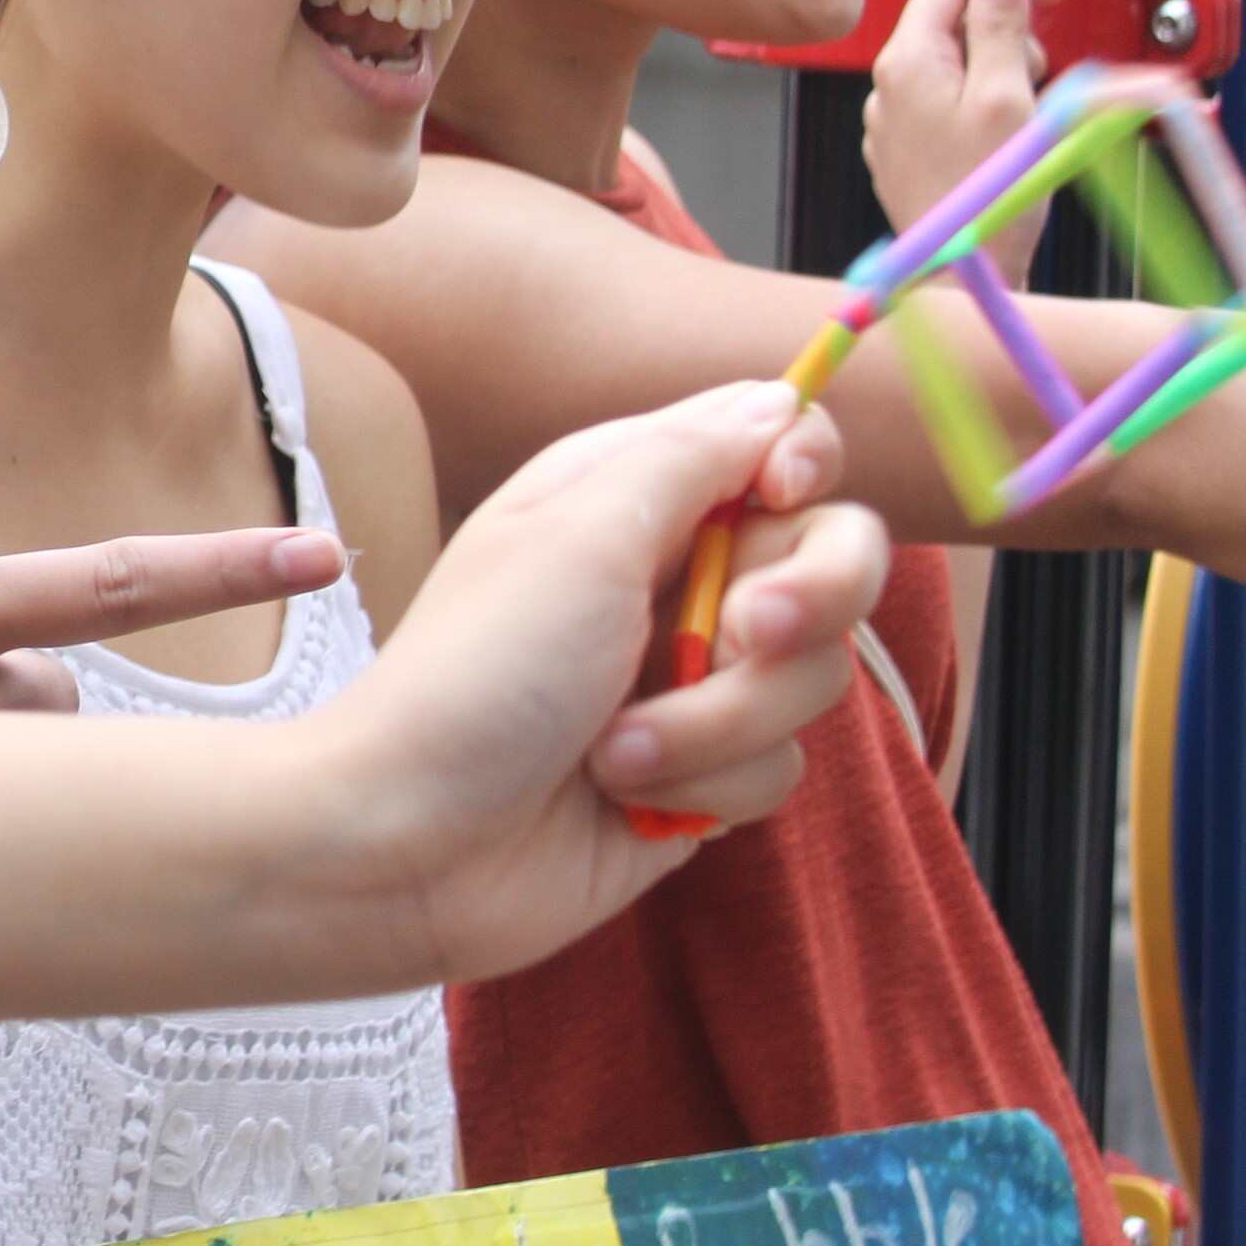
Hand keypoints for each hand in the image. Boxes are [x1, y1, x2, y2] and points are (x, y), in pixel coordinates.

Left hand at [319, 384, 883, 983]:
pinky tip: (622, 796)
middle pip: (834, 558)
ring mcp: (691, 678)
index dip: (804, 465)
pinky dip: (706, 782)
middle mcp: (672, 577)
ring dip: (721, 719)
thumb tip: (780, 401)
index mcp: (631, 495)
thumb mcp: (578, 535)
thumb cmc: (475, 675)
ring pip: (814, 675)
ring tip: (615, 750)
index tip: (779, 496)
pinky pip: (781, 766)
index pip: (780, 444)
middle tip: (741, 633)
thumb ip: (690, 457)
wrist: (410, 843)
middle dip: (802, 605)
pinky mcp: (702, 772)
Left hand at [865, 0, 1061, 228]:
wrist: (961, 275)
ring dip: (1003, 72)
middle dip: (1009, 32)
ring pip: (959, 62)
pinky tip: (1001, 142)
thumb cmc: (986, 195)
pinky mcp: (909, 146)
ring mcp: (896, 117)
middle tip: (1038, 73)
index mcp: (908, 60)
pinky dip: (986, 105)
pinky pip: (952, 101)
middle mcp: (890, 84)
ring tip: (1021, 116)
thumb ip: (999, 30)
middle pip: (956, 19)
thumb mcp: (1005, 97)